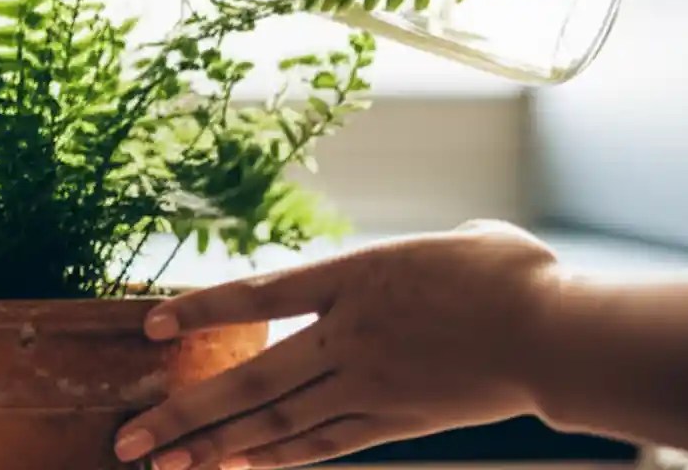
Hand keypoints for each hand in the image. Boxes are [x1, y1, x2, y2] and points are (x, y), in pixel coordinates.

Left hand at [114, 221, 561, 468]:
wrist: (560, 334)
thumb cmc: (511, 272)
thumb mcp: (448, 240)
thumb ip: (400, 260)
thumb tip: (399, 265)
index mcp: (356, 276)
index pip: (258, 296)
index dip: (202, 311)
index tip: (151, 326)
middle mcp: (349, 335)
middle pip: (250, 379)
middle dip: (182, 412)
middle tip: (127, 439)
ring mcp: (369, 384)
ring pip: (276, 421)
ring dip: (214, 445)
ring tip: (164, 465)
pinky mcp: (394, 421)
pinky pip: (322, 444)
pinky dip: (275, 456)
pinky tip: (237, 467)